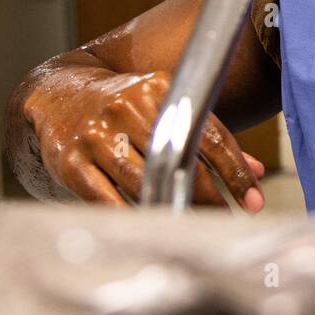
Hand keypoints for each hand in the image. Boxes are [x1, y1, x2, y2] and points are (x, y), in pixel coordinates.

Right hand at [25, 69, 265, 209]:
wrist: (58, 93)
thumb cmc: (124, 105)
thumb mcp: (166, 107)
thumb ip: (210, 137)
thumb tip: (257, 172)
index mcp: (157, 89)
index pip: (207, 134)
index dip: (235, 171)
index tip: (253, 200)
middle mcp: (126, 108)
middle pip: (178, 160)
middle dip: (209, 196)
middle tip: (229, 219)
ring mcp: (96, 135)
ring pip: (144, 182)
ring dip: (172, 207)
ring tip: (195, 225)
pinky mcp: (71, 161)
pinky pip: (106, 198)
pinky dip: (132, 214)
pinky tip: (153, 224)